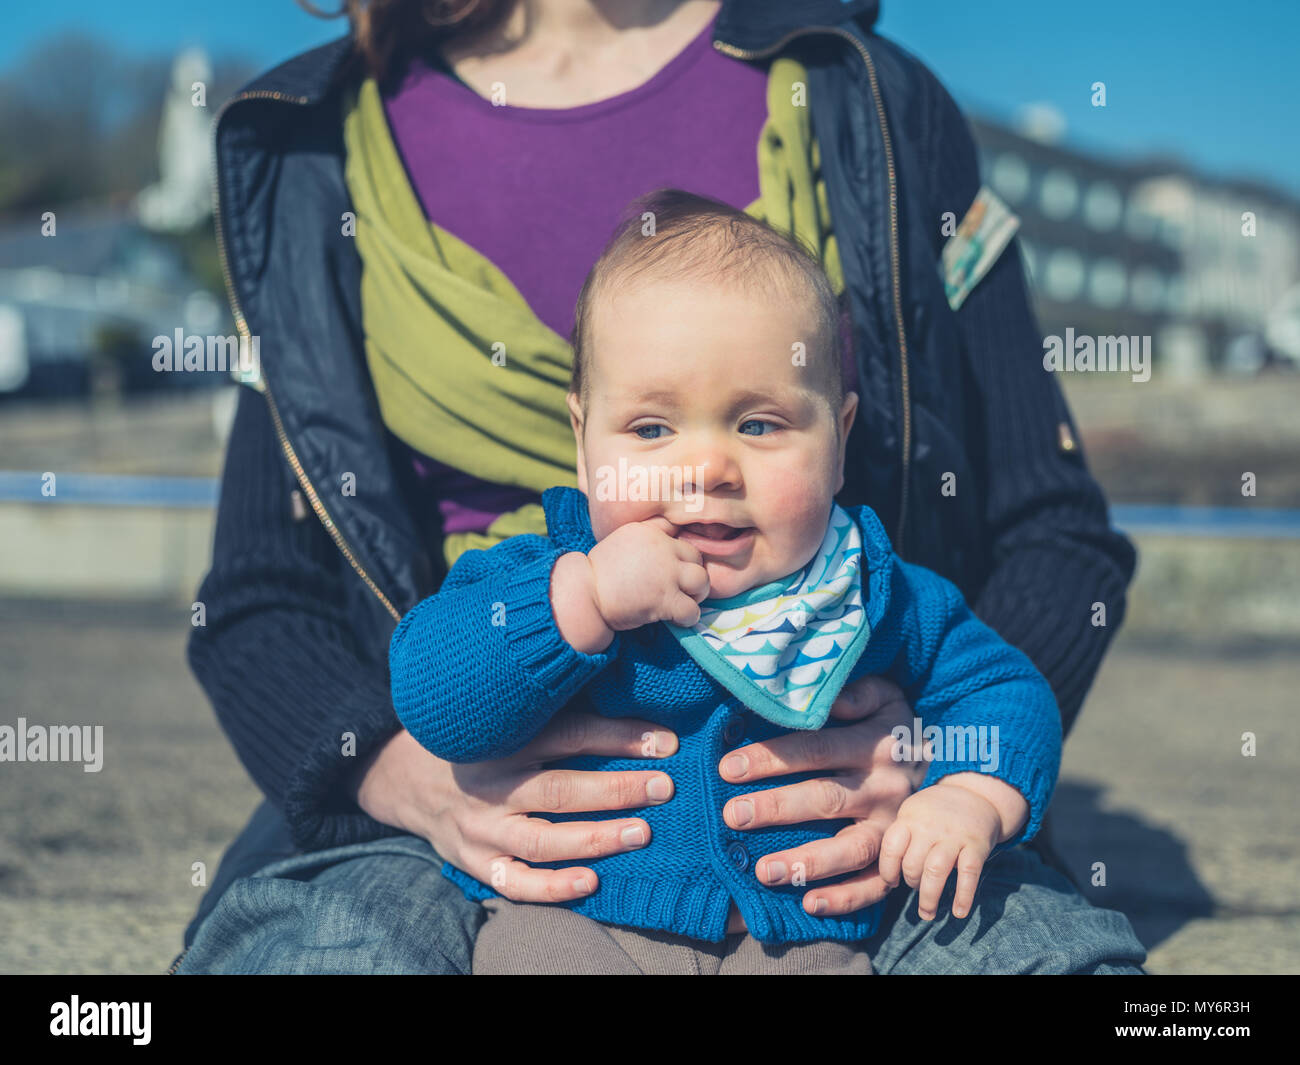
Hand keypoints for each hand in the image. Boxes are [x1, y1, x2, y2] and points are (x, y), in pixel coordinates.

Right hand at [353, 712, 678, 902]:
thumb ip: (555, 708)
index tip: (667, 743)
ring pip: (542, 839)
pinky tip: (591, 882)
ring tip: (641, 834)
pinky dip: (552, 887)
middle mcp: (493, 783)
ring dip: (594, 839)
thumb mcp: (506, 714)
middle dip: (618, 790)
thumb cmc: (478, 740)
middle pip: (561, 790)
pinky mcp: (473, 860)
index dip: (621, 737)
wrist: (407, 776)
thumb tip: (626, 690)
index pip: (570, 734)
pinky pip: (514, 881)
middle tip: (664, 788)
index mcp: (505, 737)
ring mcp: (481, 827)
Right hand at [588, 516, 710, 630]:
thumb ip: (648, 536)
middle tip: (681, 587)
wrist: (585, 594)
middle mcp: (662, 549)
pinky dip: (689, 618)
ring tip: (685, 600)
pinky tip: (677, 619)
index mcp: (651, 532)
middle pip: (697, 558)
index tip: (674, 568)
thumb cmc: (600, 571)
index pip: (681, 538)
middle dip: (692, 573)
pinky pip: (692, 610)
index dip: (681, 556)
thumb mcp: (623, 539)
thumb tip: (670, 532)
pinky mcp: (665, 600)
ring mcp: (666, 575)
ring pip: (702, 581)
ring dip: (697, 593)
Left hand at [718, 675, 926, 917]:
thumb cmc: (898, 726)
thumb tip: (822, 700)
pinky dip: (846, 899)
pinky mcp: (898, 856)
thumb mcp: (886, 696)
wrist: (955, 763)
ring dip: (806, 863)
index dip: (772, 758)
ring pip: (851, 849)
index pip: (816, 749)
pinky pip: (876, 884)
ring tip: (763, 871)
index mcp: (874, 744)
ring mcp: (893, 827)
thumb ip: (856, 693)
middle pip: (826, 799)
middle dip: (776, 808)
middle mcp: (884, 788)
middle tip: (732, 815)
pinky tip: (809, 905)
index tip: (728, 767)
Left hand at [877, 780, 1001, 920]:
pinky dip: (963, 896)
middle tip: (915, 889)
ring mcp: (954, 836)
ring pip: (936, 871)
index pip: (891, 847)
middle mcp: (930, 826)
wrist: (975, 794)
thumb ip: (900, 837)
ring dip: (929, 897)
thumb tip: (888, 876)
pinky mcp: (977, 846)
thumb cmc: (935, 812)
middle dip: (911, 884)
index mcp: (910, 818)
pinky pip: (968, 874)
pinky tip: (958, 912)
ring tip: (927, 914)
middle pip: (913, 864)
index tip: (892, 882)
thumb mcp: (912, 813)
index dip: (888, 870)